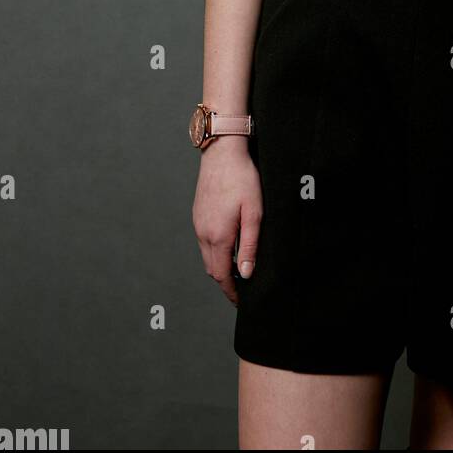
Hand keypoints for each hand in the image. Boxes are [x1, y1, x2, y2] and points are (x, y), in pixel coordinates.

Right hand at [191, 139, 261, 306]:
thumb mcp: (254, 213)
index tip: (241, 300)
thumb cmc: (243, 179)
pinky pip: (204, 241)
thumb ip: (249, 245)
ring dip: (220, 266)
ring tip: (238, 270)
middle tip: (241, 289)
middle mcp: (203, 233)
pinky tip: (229, 247)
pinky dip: (215, 252)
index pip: (222, 274)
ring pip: (207, 255)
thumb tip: (246, 273)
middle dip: (225, 281)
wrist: (222, 152)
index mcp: (217, 236)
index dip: (231, 290)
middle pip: (212, 268)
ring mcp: (198, 223)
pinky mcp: (198, 214)